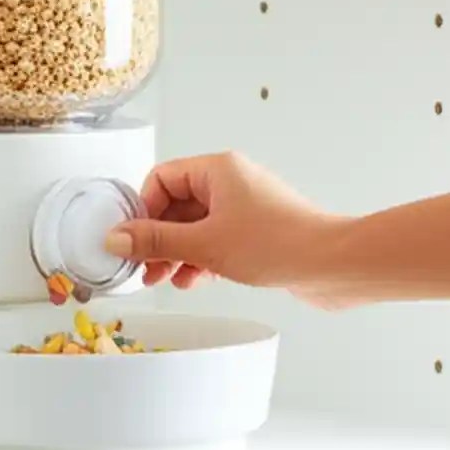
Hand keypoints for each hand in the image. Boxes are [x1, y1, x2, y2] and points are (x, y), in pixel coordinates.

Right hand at [104, 152, 352, 304]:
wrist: (333, 265)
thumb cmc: (281, 243)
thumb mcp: (204, 244)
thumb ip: (156, 241)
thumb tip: (117, 238)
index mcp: (217, 170)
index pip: (162, 178)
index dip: (143, 210)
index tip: (132, 239)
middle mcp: (231, 183)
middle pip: (176, 204)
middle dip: (158, 237)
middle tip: (143, 265)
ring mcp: (245, 208)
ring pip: (195, 226)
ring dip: (177, 252)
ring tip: (165, 278)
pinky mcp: (257, 233)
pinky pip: (216, 241)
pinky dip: (200, 258)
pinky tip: (194, 280)